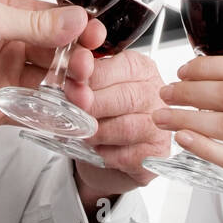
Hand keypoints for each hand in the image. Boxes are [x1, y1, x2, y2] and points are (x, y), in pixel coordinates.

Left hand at [0, 0, 103, 134]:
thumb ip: (34, 23)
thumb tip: (76, 20)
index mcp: (14, 16)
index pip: (61, 23)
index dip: (82, 32)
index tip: (98, 40)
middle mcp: (15, 46)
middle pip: (62, 56)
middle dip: (80, 63)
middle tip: (87, 71)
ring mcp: (8, 78)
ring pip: (52, 86)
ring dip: (70, 91)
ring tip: (81, 98)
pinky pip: (33, 113)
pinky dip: (52, 117)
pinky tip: (66, 119)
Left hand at [74, 50, 170, 202]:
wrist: (115, 143)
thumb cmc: (106, 108)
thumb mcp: (94, 84)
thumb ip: (81, 75)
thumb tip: (61, 73)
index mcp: (140, 67)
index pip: (117, 67)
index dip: (90, 78)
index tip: (68, 86)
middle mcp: (154, 92)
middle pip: (124, 98)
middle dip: (92, 107)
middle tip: (71, 113)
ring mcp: (160, 123)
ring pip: (125, 128)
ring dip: (97, 133)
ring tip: (82, 133)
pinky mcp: (156, 151)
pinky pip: (127, 155)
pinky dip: (106, 154)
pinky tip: (97, 149)